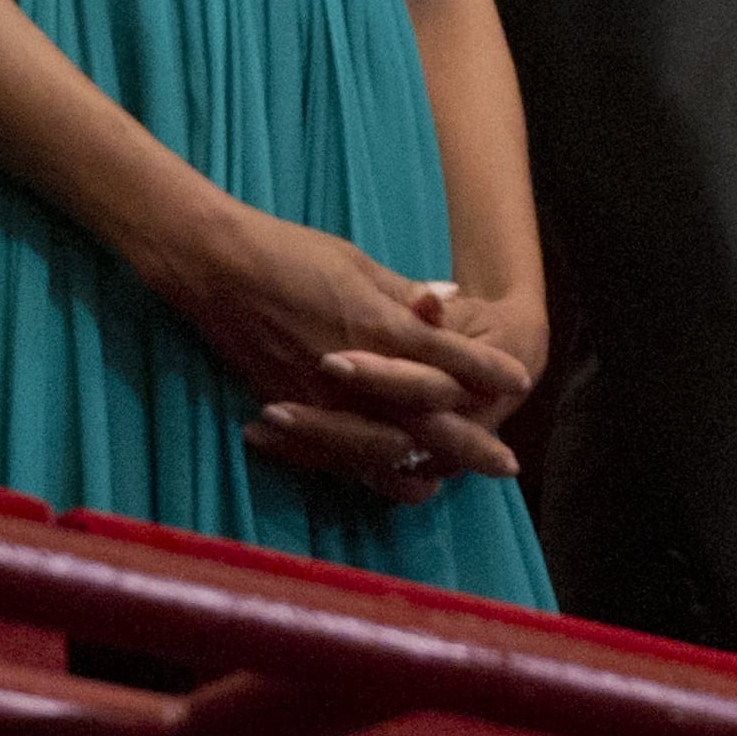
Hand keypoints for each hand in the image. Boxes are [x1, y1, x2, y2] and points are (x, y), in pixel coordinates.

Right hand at [143, 195, 530, 441]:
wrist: (216, 267)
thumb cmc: (288, 252)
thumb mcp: (355, 262)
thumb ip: (401, 293)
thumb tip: (448, 303)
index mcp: (377, 325)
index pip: (447, 357)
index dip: (486, 370)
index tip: (520, 381)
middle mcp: (355, 370)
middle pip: (426, 418)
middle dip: (472, 444)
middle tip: (508, 466)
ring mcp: (320, 397)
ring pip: (383, 450)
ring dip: (424, 469)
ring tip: (451, 483)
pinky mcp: (290, 409)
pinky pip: (335, 456)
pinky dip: (367, 471)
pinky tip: (388, 479)